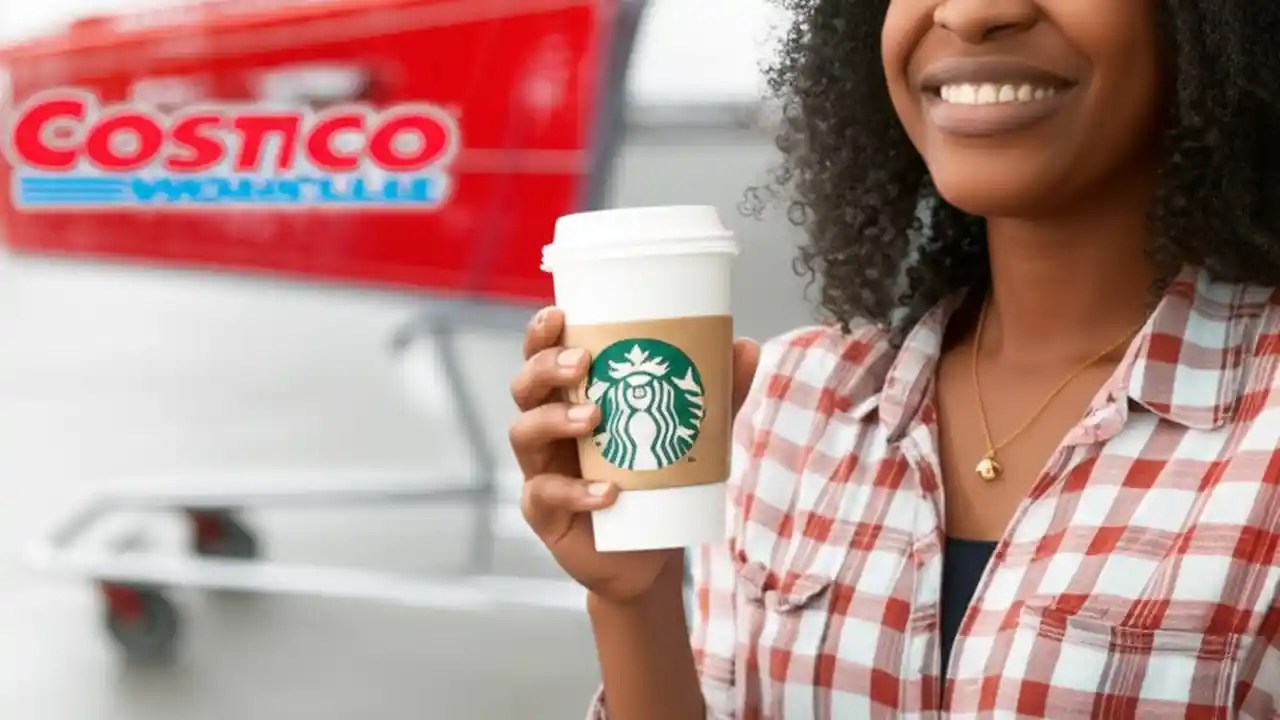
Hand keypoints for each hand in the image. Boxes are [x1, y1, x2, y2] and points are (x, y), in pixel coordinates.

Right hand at [509, 307, 760, 602]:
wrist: (649, 553)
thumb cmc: (657, 480)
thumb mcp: (687, 432)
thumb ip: (714, 394)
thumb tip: (747, 346)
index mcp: (570, 399)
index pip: (541, 356)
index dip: (540, 334)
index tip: (560, 314)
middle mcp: (547, 429)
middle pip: (524, 387)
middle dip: (544, 367)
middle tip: (582, 363)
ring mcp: (540, 471)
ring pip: (524, 434)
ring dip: (554, 419)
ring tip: (593, 418)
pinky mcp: (544, 513)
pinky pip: (546, 495)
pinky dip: (576, 491)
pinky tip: (608, 491)